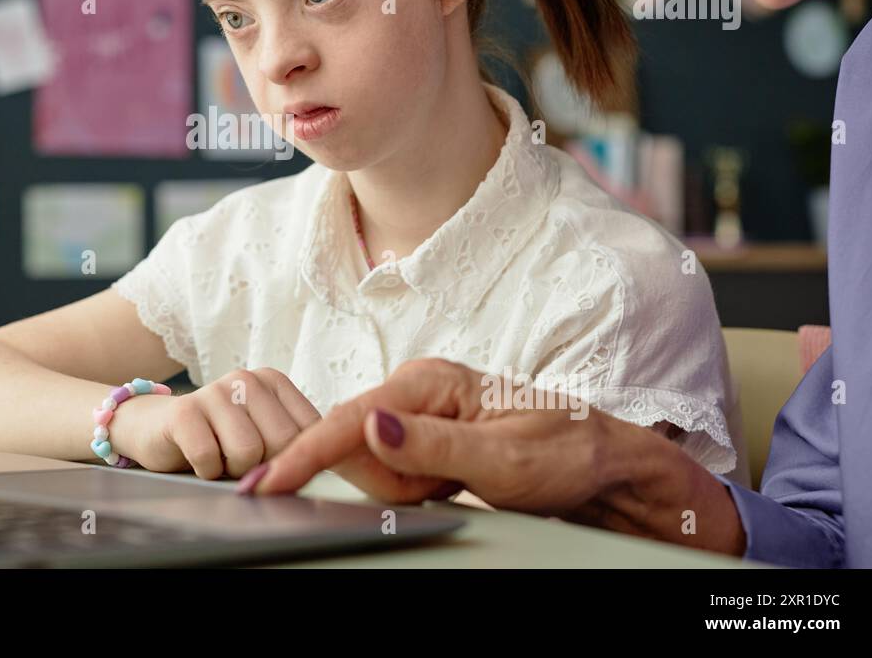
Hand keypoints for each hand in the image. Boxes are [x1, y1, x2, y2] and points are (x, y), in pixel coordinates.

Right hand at [113, 368, 320, 478]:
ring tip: (218, 457)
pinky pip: (208, 458)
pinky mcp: (184, 411)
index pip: (308, 431)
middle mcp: (248, 379)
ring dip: (232, 470)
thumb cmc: (218, 439)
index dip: (293, 460)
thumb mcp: (262, 434)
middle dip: (262, 466)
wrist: (154, 428)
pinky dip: (205, 471)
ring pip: (247, 453)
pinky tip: (197, 458)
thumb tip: (324, 464)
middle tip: (239, 460)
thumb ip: (293, 444)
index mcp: (274, 382)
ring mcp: (214, 391)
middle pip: (282, 443)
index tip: (272, 464)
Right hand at [245, 358, 746, 553]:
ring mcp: (417, 416)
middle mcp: (416, 391)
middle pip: (352, 447)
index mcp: (429, 382)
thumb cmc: (565, 453)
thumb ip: (432, 444)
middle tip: (445, 488)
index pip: (348, 419)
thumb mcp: (503, 459)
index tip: (268, 482)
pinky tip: (450, 484)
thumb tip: (372, 425)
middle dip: (384, 481)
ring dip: (403, 488)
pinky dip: (413, 490)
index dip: (303, 454)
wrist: (603, 465)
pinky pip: (390, 474)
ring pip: (369, 466)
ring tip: (458, 483)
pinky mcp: (422, 439)